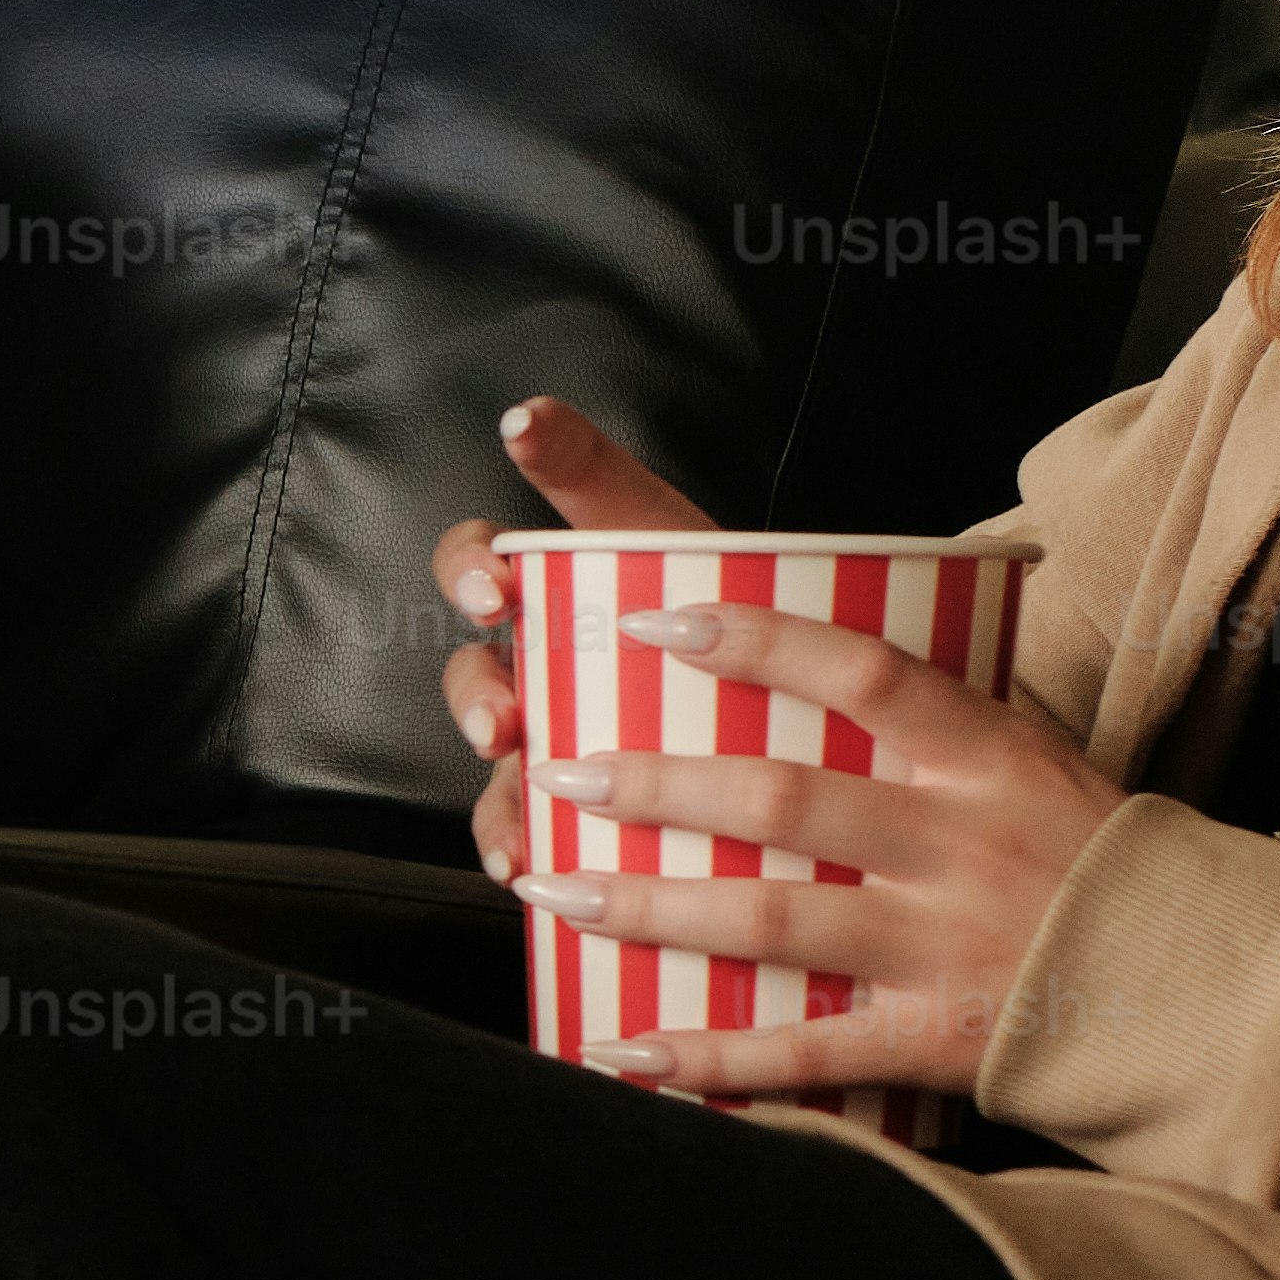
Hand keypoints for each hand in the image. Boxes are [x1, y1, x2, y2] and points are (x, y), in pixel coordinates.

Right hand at [432, 394, 710, 882]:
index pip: (478, 561)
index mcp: (558, 591)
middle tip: (501, 718)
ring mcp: (558, 739)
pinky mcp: (582, 808)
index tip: (493, 590)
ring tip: (518, 827)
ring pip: (498, 769)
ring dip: (494, 796)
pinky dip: (521, 853)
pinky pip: (531, 836)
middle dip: (475, 697)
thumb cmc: (731, 601)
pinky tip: (529, 870)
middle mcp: (544, 663)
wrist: (812, 702)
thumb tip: (524, 409)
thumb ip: (600, 473)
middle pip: (476, 673)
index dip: (466, 571)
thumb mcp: (676, 532)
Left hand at [438, 401, 1121, 1106]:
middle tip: (564, 771)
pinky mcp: (935, 1040)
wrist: (1202, 987)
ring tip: (555, 886)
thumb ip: (936, 719)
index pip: (865, 674)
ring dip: (651, 906)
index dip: (758, 639)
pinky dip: (707, 1058)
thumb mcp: (1041, 758)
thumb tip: (808, 650)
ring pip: (772, 921)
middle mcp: (962, 845)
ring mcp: (944, 947)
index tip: (657, 618)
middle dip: (658, 786)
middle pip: (784, 801)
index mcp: (990, 758)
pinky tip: (621, 1047)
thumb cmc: (1097, 860)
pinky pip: (801, 1053)